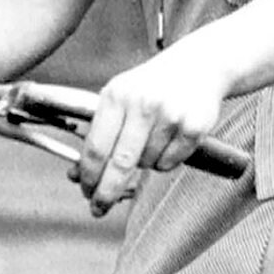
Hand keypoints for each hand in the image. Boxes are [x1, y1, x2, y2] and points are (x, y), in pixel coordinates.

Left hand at [74, 45, 234, 213]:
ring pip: (147, 165)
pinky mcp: (193, 126)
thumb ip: (99, 134)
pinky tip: (169, 139)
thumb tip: (75, 174)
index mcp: (117, 96)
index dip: (88, 176)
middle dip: (106, 192)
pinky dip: (165, 160)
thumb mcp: (120, 99)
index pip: (96, 147)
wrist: (199, 65)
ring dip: (144, 165)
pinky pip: (170, 163)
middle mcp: (142, 104)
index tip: (85, 192)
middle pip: (119, 164)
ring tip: (151, 140)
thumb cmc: (150, 87)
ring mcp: (170, 115)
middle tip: (98, 209)